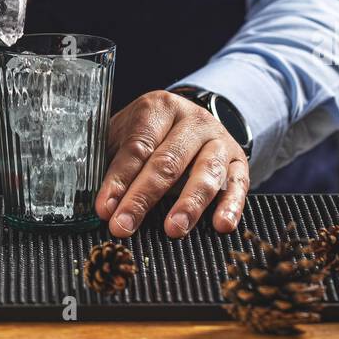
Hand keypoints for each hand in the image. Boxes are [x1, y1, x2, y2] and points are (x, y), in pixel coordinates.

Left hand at [95, 90, 249, 238]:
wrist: (192, 122)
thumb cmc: (151, 135)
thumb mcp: (127, 135)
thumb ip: (112, 161)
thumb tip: (98, 203)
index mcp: (159, 108)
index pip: (137, 145)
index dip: (119, 178)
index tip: (105, 208)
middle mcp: (193, 120)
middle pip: (167, 160)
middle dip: (143, 197)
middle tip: (124, 225)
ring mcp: (219, 139)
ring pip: (205, 170)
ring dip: (189, 204)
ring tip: (173, 230)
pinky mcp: (239, 161)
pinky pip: (238, 184)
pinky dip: (231, 206)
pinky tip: (220, 226)